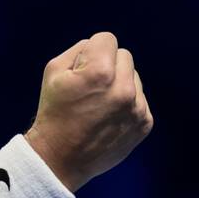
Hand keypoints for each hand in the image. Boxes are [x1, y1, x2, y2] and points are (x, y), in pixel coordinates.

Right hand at [23, 31, 153, 193]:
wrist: (61, 158)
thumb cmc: (54, 112)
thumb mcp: (53, 71)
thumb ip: (78, 50)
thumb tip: (97, 48)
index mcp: (100, 72)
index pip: (107, 39)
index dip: (92, 50)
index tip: (83, 67)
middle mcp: (124, 88)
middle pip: (124, 56)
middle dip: (108, 65)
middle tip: (92, 86)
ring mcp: (138, 108)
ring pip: (134, 77)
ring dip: (120, 84)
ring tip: (100, 103)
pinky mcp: (145, 123)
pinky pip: (140, 99)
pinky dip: (127, 103)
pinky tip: (109, 117)